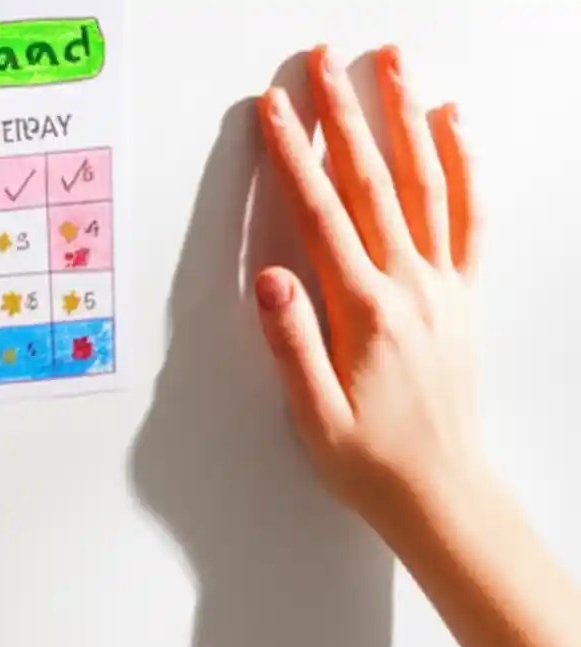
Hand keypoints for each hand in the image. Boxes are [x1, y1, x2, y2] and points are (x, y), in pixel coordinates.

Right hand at [254, 44, 482, 527]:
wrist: (439, 490)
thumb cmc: (370, 458)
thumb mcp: (313, 414)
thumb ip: (291, 342)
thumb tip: (271, 277)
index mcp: (366, 312)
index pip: (322, 214)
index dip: (293, 156)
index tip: (274, 110)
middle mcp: (410, 287)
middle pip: (372, 181)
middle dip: (344, 113)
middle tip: (325, 62)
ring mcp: (441, 286)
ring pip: (425, 183)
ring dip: (406, 118)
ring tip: (392, 65)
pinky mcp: (459, 295)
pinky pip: (469, 217)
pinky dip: (465, 165)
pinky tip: (454, 125)